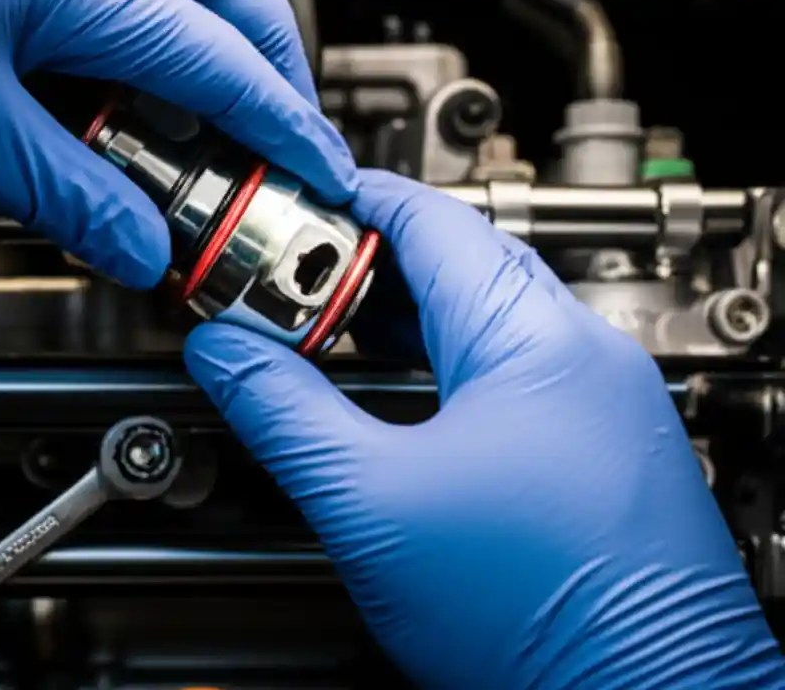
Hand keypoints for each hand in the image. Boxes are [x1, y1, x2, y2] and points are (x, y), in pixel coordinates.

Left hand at [0, 0, 355, 288]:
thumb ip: (58, 188)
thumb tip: (135, 245)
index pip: (224, 66)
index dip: (284, 133)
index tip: (323, 180)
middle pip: (230, 2)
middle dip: (267, 85)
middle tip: (268, 160)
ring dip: (204, 69)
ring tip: (191, 148)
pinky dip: (134, 53)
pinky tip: (107, 105)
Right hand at [185, 170, 784, 687]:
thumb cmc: (544, 620)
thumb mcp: (371, 501)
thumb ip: (282, 411)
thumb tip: (224, 352)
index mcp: (534, 340)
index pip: (431, 218)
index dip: (348, 203)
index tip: (286, 209)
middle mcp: (583, 354)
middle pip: (455, 261)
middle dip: (362, 266)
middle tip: (285, 285)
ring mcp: (599, 401)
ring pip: (481, 318)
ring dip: (398, 318)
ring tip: (323, 336)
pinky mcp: (597, 448)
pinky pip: (506, 371)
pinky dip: (439, 363)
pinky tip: (391, 396)